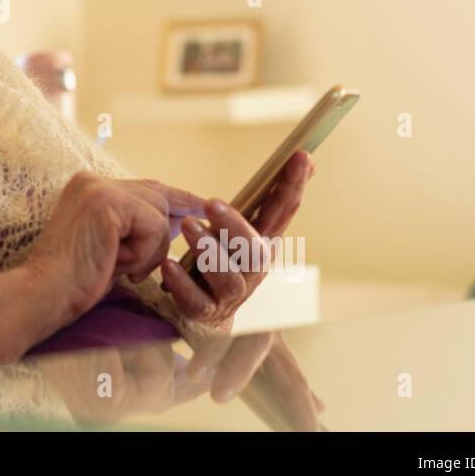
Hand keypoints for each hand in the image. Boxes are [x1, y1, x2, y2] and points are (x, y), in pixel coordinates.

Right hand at [23, 172, 207, 332]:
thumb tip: (180, 218)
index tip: (201, 206)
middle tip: (159, 254)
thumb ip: (138, 226)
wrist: (44, 294)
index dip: (176, 199)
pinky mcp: (107, 202)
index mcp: (88, 186)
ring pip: (159, 214)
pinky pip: (153, 226)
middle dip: (165, 230)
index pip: (145, 187)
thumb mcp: (114, 247)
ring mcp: (99, 187)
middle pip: (157, 196)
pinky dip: (142, 254)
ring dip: (148, 251)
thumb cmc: (76, 281)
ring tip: (118, 267)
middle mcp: (92, 179)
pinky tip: (116, 265)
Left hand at [160, 150, 314, 332]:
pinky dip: (182, 282)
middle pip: (255, 250)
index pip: (284, 211)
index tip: (300, 155)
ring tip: (187, 226)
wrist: (212, 321)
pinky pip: (196, 300)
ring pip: (228, 276)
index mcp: (264, 242)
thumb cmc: (225, 261)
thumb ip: (264, 199)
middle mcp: (254, 269)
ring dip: (207, 249)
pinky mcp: (206, 312)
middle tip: (212, 203)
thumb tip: (306, 159)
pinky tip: (168, 265)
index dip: (293, 184)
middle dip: (236, 225)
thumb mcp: (243, 228)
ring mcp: (231, 294)